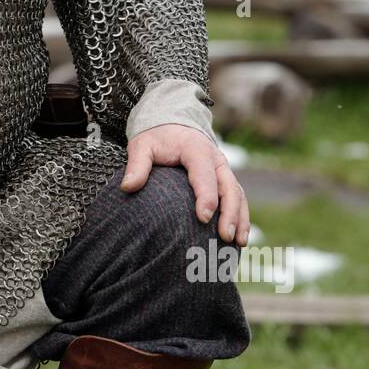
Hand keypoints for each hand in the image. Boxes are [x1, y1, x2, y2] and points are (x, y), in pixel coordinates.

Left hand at [120, 124, 249, 246]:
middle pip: (229, 187)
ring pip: (238, 194)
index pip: (204, 174)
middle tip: (225, 236)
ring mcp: (223, 170)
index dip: (206, 196)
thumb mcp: (142, 146)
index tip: (203, 218)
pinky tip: (239, 239)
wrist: (172, 125)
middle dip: (230, 212)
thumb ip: (137, 165)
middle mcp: (215, 159)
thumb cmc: (156, 139)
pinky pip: (238, 198)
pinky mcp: (225, 179)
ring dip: (240, 218)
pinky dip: (242, 217)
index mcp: (196, 149)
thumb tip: (127, 187)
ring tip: (239, 243)